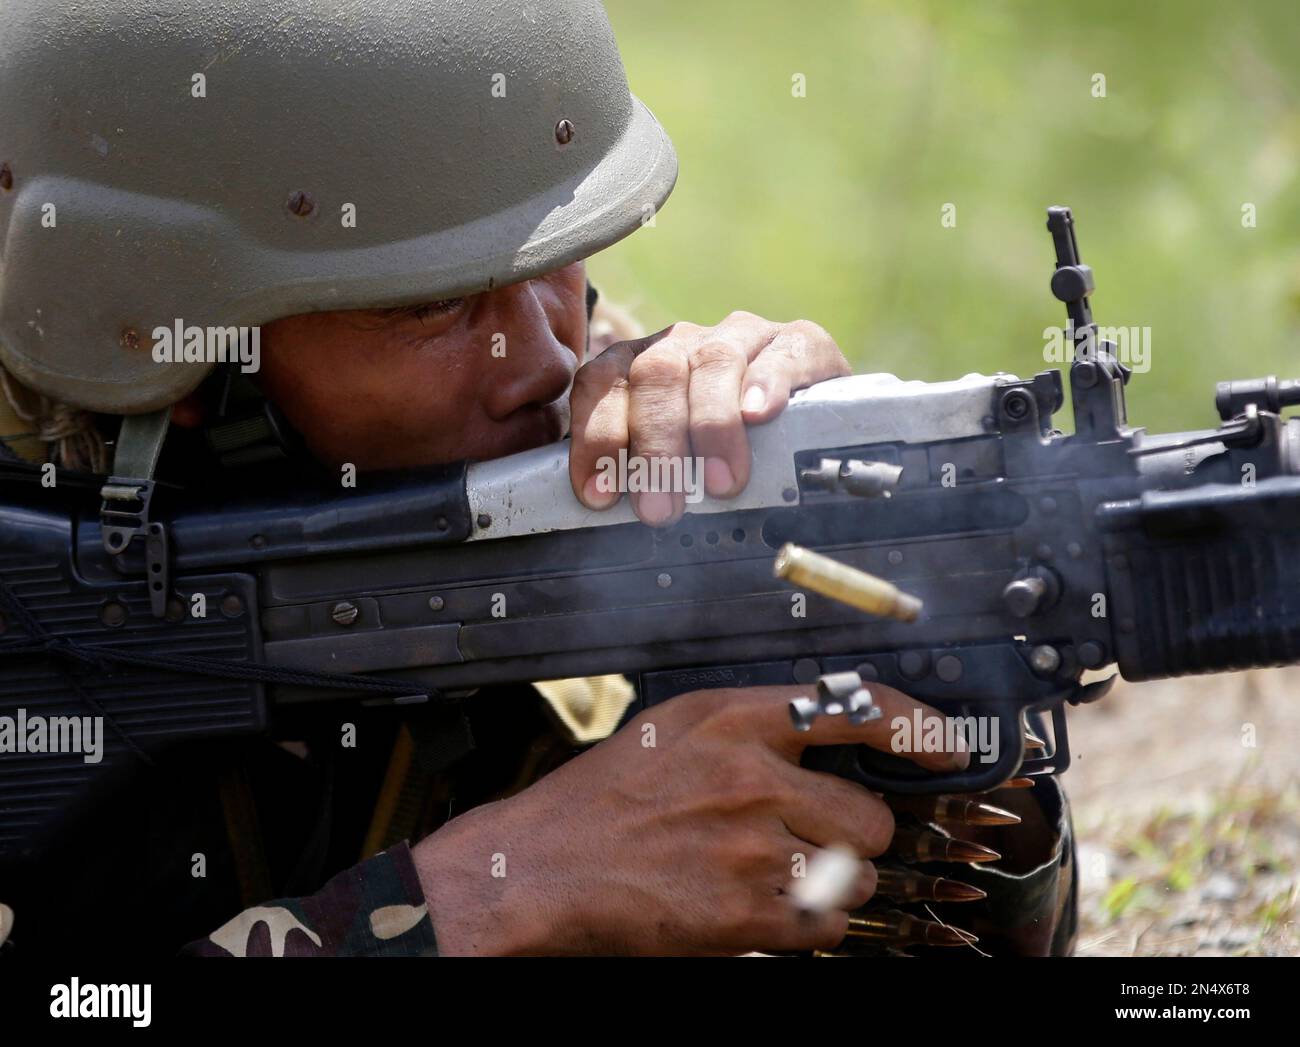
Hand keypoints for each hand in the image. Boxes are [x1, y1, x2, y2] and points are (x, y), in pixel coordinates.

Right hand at [410, 684, 966, 954]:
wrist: (541, 869)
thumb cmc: (603, 798)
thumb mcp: (675, 728)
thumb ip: (753, 724)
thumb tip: (830, 731)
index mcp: (733, 718)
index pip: (858, 707)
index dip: (919, 730)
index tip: (948, 749)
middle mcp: (751, 777)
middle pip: (870, 814)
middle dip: (853, 835)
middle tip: (810, 839)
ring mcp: (751, 848)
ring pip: (856, 874)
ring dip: (832, 883)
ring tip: (774, 875)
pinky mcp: (745, 915)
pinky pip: (827, 925)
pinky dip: (809, 925)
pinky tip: (763, 910)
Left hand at [568, 311, 849, 524]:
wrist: (817, 414)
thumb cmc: (733, 445)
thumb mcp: (680, 458)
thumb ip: (645, 471)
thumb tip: (613, 515)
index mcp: (643, 362)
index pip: (602, 382)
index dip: (598, 437)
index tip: (600, 495)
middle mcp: (686, 342)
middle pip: (656, 374)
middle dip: (654, 446)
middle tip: (660, 507)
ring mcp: (742, 337)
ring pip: (714, 362)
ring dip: (710, 426)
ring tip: (719, 485)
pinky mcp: (799, 342)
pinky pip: (780, 354)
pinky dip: (766, 385)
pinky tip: (759, 415)